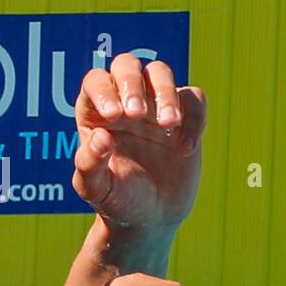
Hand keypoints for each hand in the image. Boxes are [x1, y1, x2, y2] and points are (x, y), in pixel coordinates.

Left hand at [72, 53, 206, 235]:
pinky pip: (194, 100)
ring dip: (165, 93)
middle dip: (132, 83)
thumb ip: (90, 164)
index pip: (95, 81)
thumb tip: (101, 136)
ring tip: (167, 125)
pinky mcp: (185, 117)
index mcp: (95, 112)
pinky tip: (184, 149)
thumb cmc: (116, 201)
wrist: (150, 219)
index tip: (114, 116)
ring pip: (161, 73)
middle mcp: (124, 102)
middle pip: (127, 65)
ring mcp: (155, 106)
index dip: (103, 90)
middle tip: (137, 115)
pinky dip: (194, 118)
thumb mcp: (96, 190)